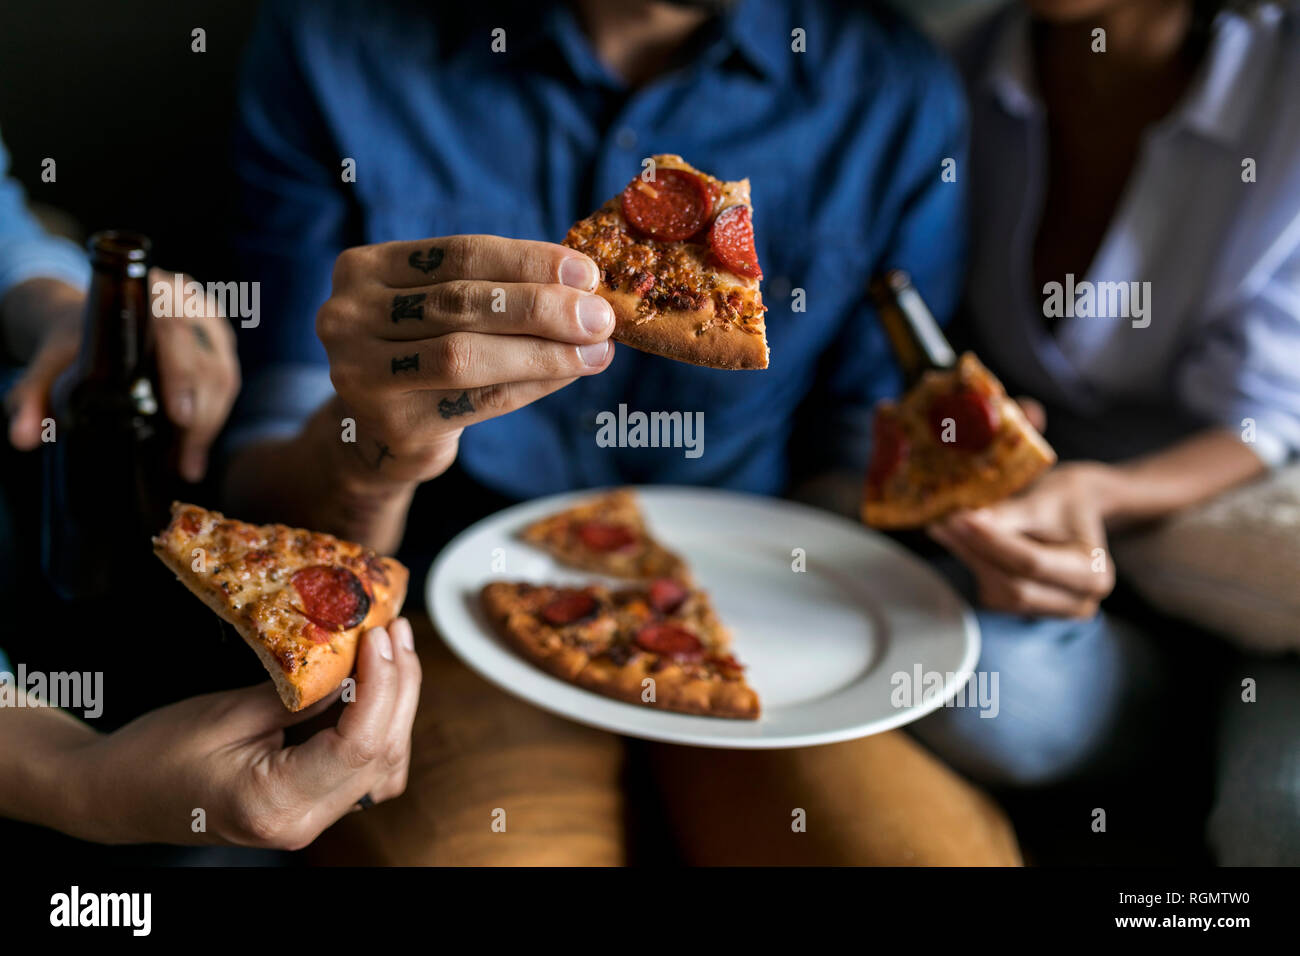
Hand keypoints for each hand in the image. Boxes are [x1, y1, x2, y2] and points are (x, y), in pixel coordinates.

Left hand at [5, 269, 240, 480]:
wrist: (91, 324)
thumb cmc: (73, 343)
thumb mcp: (50, 365)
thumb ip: (33, 398)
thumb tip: (22, 438)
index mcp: (147, 293)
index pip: (175, 328)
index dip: (182, 373)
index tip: (178, 417)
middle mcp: (187, 302)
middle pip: (207, 359)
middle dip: (200, 415)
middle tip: (181, 460)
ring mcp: (209, 323)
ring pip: (223, 375)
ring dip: (209, 424)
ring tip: (185, 463)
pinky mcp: (220, 344)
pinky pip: (226, 383)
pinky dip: (213, 420)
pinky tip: (194, 451)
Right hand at [63, 620, 420, 849]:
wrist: (116, 796)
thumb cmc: (156, 754)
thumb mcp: (226, 711)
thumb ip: (301, 694)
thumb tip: (360, 659)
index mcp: (276, 802)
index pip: (360, 745)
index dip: (384, 684)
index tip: (382, 634)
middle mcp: (304, 822)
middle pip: (383, 755)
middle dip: (401, 686)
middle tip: (396, 630)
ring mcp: (311, 820)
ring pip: (385, 766)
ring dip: (397, 705)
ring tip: (393, 649)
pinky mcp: (312, 806)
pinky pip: (366, 770)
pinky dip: (380, 725)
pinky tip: (374, 683)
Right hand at [316, 235, 614, 485]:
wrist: (376, 433)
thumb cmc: (423, 354)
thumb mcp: (442, 309)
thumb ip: (497, 290)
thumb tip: (586, 290)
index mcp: (363, 268)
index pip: (459, 253)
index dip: (528, 261)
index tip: (586, 273)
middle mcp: (348, 316)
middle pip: (462, 302)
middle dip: (542, 307)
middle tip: (599, 316)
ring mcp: (362, 373)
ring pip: (466, 354)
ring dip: (542, 351)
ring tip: (595, 350)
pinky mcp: (392, 423)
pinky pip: (477, 399)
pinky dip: (530, 385)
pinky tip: (568, 375)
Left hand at [927, 463, 1116, 617]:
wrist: (1074, 512)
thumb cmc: (1063, 503)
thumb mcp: (1044, 500)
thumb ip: (1009, 514)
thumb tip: (970, 521)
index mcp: (1093, 575)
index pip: (1032, 563)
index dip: (992, 543)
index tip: (962, 519)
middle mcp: (1078, 603)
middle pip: (1014, 585)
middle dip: (976, 553)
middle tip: (944, 522)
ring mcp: (1051, 611)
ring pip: (999, 593)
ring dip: (969, 559)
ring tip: (946, 527)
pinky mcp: (1026, 610)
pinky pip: (992, 594)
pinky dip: (974, 566)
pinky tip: (960, 541)